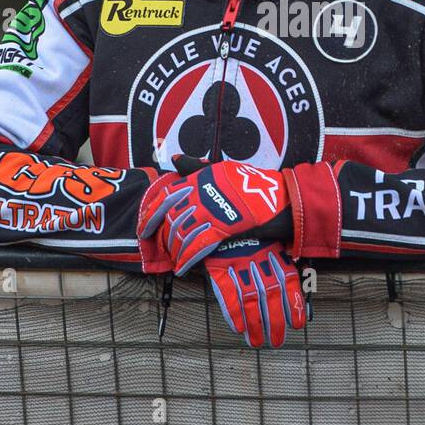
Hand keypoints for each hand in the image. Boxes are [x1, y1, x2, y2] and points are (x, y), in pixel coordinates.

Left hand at [137, 157, 291, 274]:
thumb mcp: (224, 171)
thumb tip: (176, 158)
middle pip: (171, 214)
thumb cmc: (253, 185)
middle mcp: (205, 191)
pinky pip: (199, 245)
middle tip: (151, 242)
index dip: (151, 210)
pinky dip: (188, 258)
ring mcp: (214, 209)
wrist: (281, 199)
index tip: (143, 224)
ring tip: (172, 258)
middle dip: (158, 231)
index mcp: (203, 177)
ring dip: (174, 248)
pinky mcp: (225, 226)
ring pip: (183, 231)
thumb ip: (198, 167)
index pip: (168, 193)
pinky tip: (184, 266)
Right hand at [205, 238, 306, 347]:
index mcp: (274, 250)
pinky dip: (233, 311)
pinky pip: (227, 292)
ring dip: (255, 323)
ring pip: (250, 297)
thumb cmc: (249, 231)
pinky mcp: (218, 265)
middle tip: (277, 342)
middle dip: (275, 321)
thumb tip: (299, 283)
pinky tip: (239, 328)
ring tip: (257, 342)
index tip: (297, 325)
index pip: (288, 280)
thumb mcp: (270, 237)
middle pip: (270, 294)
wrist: (219, 212)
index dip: (293, 303)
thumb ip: (282, 258)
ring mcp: (238, 261)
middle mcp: (258, 257)